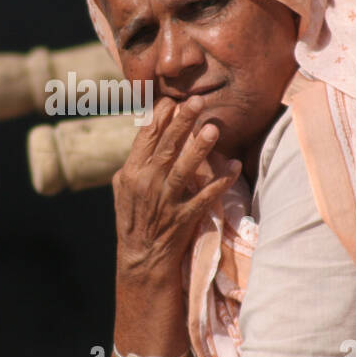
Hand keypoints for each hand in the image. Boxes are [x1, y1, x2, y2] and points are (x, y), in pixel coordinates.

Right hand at [112, 95, 241, 276]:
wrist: (141, 258)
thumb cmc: (132, 219)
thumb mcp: (122, 188)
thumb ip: (133, 162)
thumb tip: (145, 133)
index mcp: (131, 172)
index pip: (145, 137)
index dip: (159, 116)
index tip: (174, 98)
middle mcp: (148, 183)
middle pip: (166, 147)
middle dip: (182, 123)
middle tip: (197, 101)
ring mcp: (166, 200)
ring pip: (184, 170)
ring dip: (199, 149)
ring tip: (213, 129)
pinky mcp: (184, 216)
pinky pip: (205, 197)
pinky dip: (220, 182)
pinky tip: (233, 167)